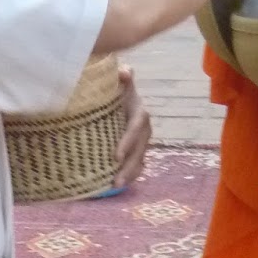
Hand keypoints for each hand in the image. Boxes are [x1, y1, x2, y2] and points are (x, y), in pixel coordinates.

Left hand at [114, 66, 151, 186]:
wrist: (116, 98)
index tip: (116, 156)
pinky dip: (131, 175)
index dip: (129, 142)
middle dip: (130, 165)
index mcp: (139, 111)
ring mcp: (141, 141)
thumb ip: (121, 77)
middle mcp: (143, 128)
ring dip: (130, 173)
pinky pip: (138, 165)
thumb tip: (125, 72)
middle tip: (116, 179)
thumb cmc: (114, 91)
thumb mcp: (117, 83)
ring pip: (140, 159)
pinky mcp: (137, 150)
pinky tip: (120, 185)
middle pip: (140, 148)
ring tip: (116, 185)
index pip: (137, 127)